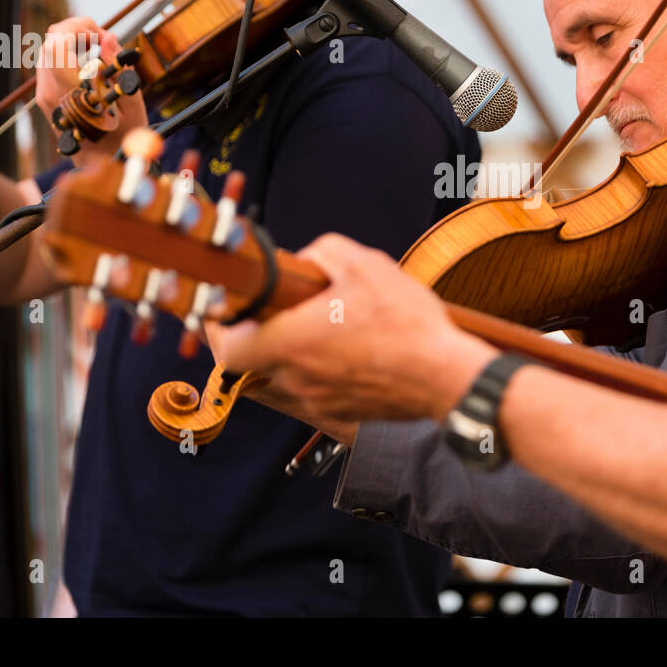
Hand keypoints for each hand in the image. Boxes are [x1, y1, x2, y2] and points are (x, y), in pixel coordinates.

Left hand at [34, 16, 146, 158]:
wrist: (100, 170)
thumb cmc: (121, 142)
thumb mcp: (131, 104)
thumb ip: (119, 67)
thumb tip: (108, 37)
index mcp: (68, 90)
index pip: (58, 39)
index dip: (81, 27)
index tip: (104, 36)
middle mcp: (48, 89)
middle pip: (51, 39)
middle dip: (78, 31)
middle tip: (104, 42)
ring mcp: (43, 94)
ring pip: (48, 49)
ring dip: (73, 42)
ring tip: (99, 52)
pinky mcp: (45, 98)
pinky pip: (50, 63)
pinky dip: (68, 54)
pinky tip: (89, 64)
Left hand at [215, 234, 496, 423]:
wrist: (446, 377)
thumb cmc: (407, 325)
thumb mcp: (366, 264)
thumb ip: (322, 252)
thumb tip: (305, 262)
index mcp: (290, 342)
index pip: (225, 347)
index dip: (220, 328)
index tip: (228, 310)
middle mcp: (295, 378)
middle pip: (251, 364)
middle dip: (258, 335)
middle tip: (275, 313)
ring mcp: (315, 402)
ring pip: (281, 378)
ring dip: (289, 354)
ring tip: (318, 330)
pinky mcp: (338, 415)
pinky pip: (310, 392)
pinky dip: (315, 373)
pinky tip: (343, 352)